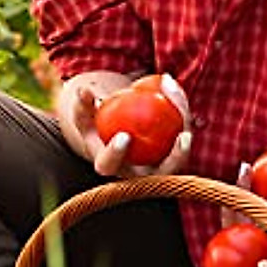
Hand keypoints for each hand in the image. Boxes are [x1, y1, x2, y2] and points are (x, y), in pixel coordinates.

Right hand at [65, 73, 193, 178]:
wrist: (114, 130)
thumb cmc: (96, 122)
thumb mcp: (85, 114)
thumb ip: (82, 104)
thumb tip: (84, 92)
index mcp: (110, 166)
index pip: (110, 165)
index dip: (116, 154)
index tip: (124, 135)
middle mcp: (136, 175)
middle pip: (162, 173)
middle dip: (176, 159)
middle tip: (183, 136)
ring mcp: (158, 168)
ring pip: (180, 154)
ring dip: (184, 128)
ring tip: (183, 106)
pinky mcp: (173, 155)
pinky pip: (182, 137)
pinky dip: (182, 114)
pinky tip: (180, 94)